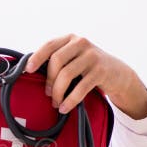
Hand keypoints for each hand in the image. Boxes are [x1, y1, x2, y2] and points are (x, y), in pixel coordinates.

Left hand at [25, 34, 146, 119]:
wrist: (118, 74)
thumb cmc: (88, 67)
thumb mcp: (74, 58)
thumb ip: (58, 60)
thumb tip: (31, 71)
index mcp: (71, 39)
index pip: (50, 45)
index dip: (37, 57)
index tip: (28, 70)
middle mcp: (81, 43)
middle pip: (56, 60)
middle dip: (49, 80)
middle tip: (48, 94)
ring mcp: (92, 56)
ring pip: (66, 74)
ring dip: (58, 92)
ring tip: (56, 103)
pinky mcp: (100, 71)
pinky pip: (80, 87)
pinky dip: (70, 100)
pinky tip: (65, 108)